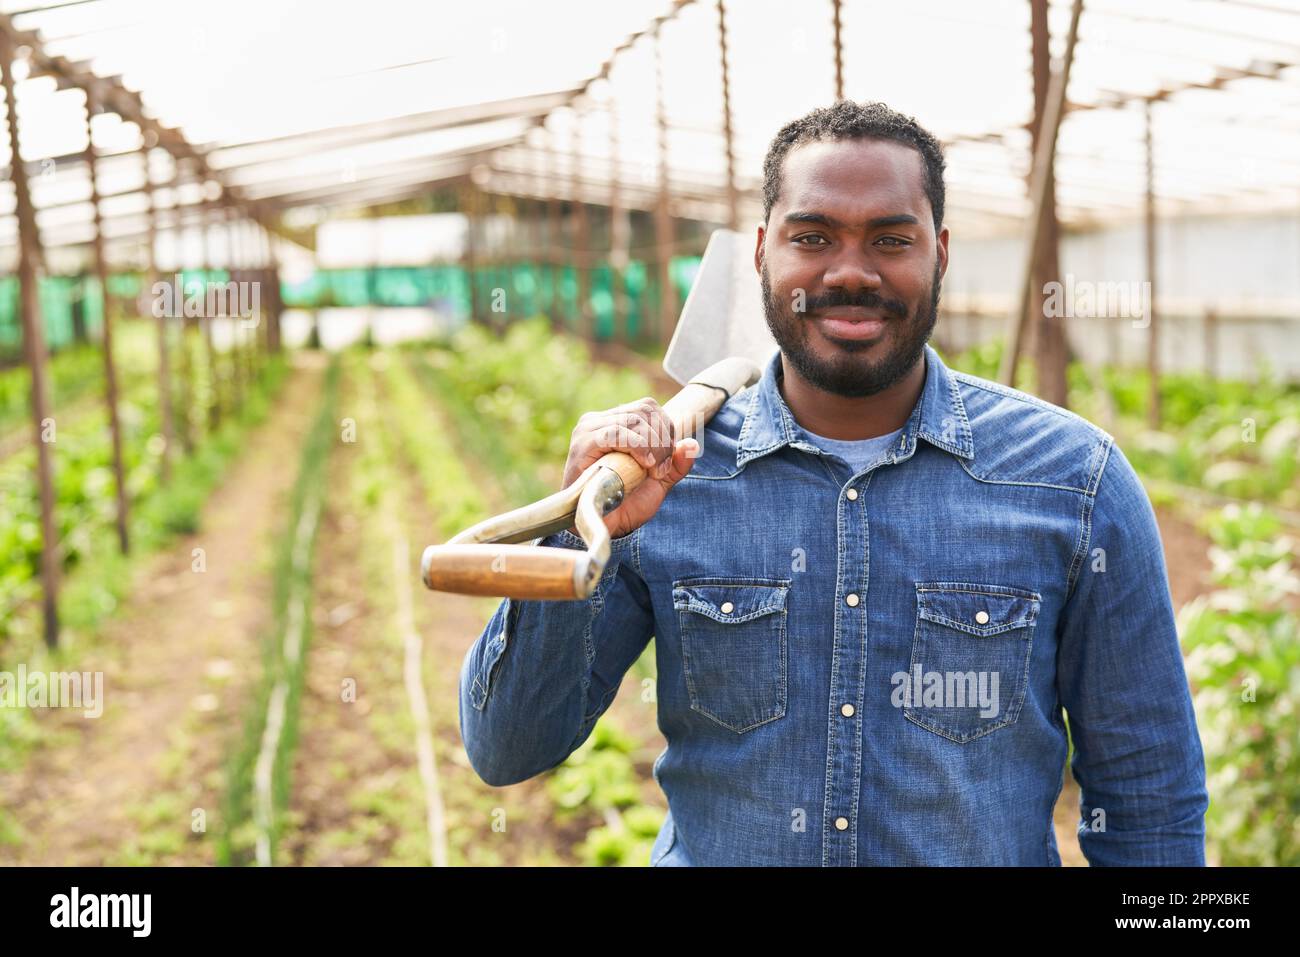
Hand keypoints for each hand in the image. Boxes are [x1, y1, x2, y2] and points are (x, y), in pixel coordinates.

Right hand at [560, 396, 698, 539]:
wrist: (602, 524)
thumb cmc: (626, 502)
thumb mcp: (659, 482)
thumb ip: (676, 463)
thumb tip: (692, 444)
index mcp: (616, 422)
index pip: (648, 407)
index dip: (666, 429)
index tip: (666, 461)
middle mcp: (600, 420)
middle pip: (644, 410)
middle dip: (662, 440)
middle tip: (660, 470)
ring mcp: (589, 429)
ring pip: (634, 420)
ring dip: (652, 446)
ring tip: (652, 471)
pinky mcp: (583, 442)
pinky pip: (616, 433)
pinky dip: (637, 447)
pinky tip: (644, 464)